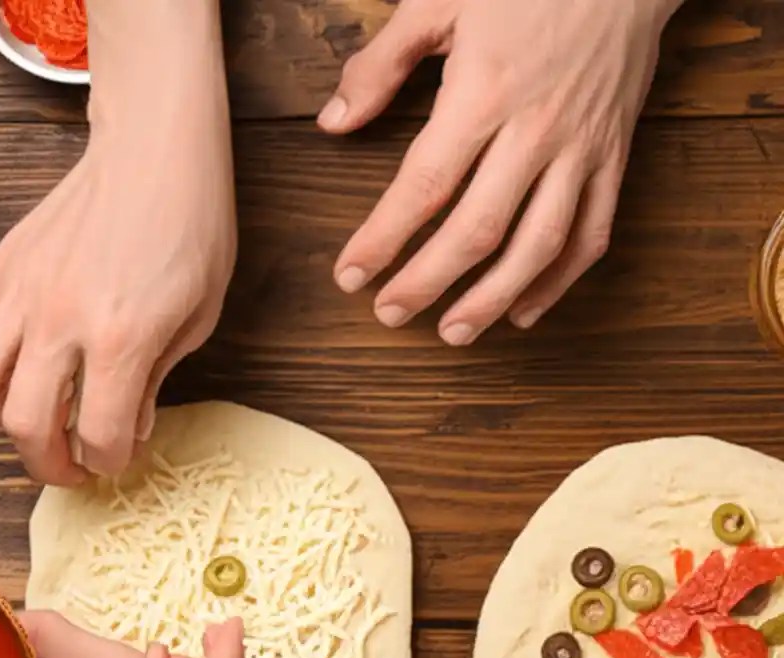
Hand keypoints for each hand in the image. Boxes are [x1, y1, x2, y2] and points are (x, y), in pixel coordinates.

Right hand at [0, 1, 235, 484]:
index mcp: (121, 337)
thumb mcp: (198, 316)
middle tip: (68, 466)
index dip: (109, 463)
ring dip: (1, 412)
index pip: (98, 434)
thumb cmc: (192, 228)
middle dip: (48, 463)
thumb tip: (124, 429)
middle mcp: (61, 319)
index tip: (116, 461)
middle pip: (26, 422)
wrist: (155, 153)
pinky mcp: (4, 266)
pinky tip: (15, 354)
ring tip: (32, 413)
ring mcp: (23, 291)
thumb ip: (155, 380)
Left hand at [319, 0, 682, 343]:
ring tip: (452, 333)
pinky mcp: (615, 157)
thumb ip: (379, 64)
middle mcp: (535, 132)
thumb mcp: (438, 1)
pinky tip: (524, 310)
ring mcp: (582, 149)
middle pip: (477, 230)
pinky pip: (592, 233)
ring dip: (493, 298)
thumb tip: (333, 123)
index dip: (382, 240)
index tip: (349, 276)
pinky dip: (561, 281)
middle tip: (388, 313)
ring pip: (539, 245)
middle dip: (427, 282)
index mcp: (484, 94)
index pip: (423, 187)